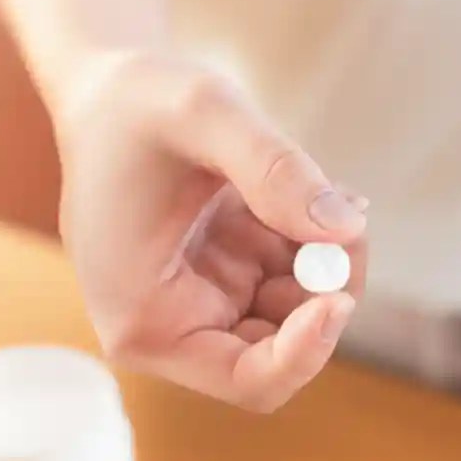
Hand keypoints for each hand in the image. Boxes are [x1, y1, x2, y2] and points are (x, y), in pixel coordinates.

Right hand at [54, 50, 367, 411]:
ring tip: (329, 193)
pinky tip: (314, 190)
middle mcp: (173, 322)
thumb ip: (274, 169)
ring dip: (329, 260)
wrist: (110, 82)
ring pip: (299, 310)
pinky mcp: (228, 269)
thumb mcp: (204, 112)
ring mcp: (205, 296)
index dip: (307, 351)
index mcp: (145, 317)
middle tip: (350, 226)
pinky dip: (317, 238)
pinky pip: (294, 274)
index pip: (247, 378)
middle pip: (284, 349)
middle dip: (328, 293)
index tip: (340, 295)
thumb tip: (342, 227)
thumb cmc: (134, 99)